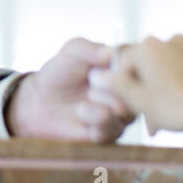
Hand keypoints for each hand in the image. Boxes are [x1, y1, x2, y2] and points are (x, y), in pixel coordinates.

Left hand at [6, 37, 135, 141]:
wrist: (39, 102)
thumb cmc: (59, 72)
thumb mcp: (72, 52)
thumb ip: (91, 49)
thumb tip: (113, 51)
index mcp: (124, 67)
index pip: (143, 63)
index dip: (128, 64)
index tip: (108, 64)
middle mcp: (128, 91)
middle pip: (140, 89)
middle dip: (114, 84)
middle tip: (93, 80)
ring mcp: (121, 114)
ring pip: (127, 110)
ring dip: (102, 103)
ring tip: (84, 99)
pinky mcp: (110, 134)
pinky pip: (113, 129)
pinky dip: (94, 121)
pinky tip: (81, 114)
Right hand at [88, 34, 182, 133]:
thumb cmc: (174, 107)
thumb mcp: (138, 101)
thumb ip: (115, 86)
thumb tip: (95, 76)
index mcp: (148, 47)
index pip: (125, 64)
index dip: (125, 87)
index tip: (131, 108)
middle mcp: (171, 40)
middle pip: (151, 65)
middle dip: (149, 87)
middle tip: (153, 116)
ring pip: (173, 67)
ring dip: (170, 85)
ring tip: (174, 112)